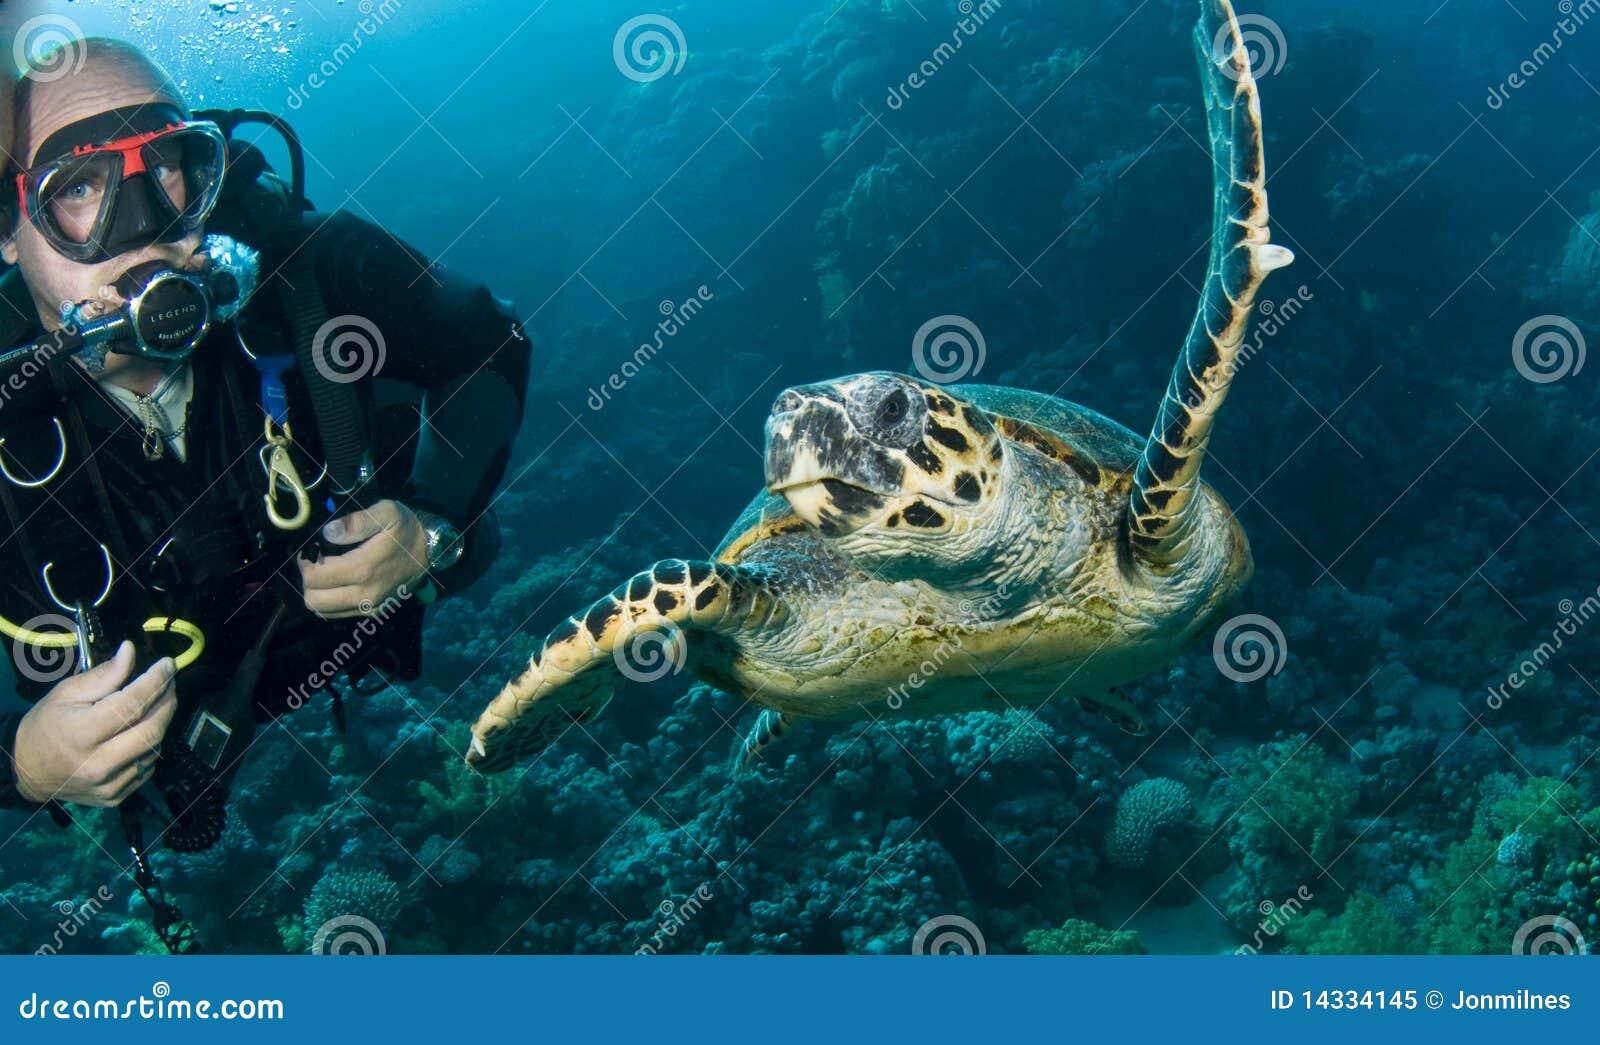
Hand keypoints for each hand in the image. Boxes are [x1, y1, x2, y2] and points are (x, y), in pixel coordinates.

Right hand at [11, 642, 177, 807]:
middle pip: (151, 730)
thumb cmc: (46, 726)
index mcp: (81, 734)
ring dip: (160, 724)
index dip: (155, 682)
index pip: (131, 705)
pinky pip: (146, 768)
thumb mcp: (66, 694)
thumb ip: (103, 675)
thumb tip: (130, 651)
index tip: (168, 665)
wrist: (27, 771)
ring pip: (153, 749)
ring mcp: (108, 784)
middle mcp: (97, 763)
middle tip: (169, 684)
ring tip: (154, 705)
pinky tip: (140, 733)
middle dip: (167, 702)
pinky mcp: (114, 797)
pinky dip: (149, 746)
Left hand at [299, 499, 428, 618]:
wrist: (430, 549)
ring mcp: (369, 606)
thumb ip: (357, 521)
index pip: (315, 577)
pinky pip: (337, 614)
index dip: (305, 562)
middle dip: (308, 579)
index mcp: (364, 569)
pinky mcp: (373, 612)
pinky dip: (330, 601)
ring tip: (325, 572)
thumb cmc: (405, 528)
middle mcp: (365, 594)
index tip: (312, 549)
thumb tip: (328, 532)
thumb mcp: (386, 512)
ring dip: (317, 592)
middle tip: (316, 561)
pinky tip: (337, 583)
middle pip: (313, 599)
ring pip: (322, 611)